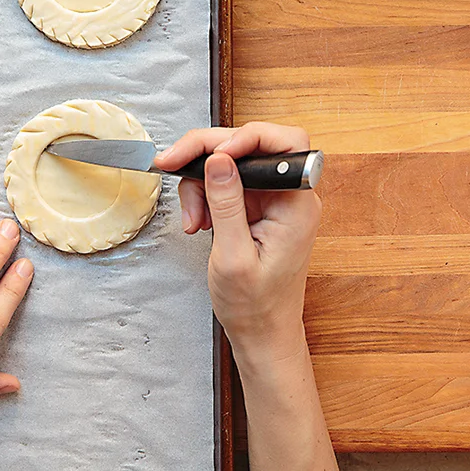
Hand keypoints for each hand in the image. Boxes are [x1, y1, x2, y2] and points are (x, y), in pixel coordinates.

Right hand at [154, 123, 320, 360]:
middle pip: (251, 144)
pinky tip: (198, 220)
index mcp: (297, 204)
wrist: (262, 333)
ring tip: (192, 218)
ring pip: (232, 162)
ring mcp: (274, 199)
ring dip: (202, 181)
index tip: (212, 155)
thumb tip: (218, 159)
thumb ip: (226, 204)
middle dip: (208, 153)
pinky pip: (227, 182)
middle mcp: (290, 194)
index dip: (247, 137)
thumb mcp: (233, 256)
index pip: (285, 142)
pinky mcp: (258, 206)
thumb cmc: (256, 306)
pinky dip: (205, 195)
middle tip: (171, 163)